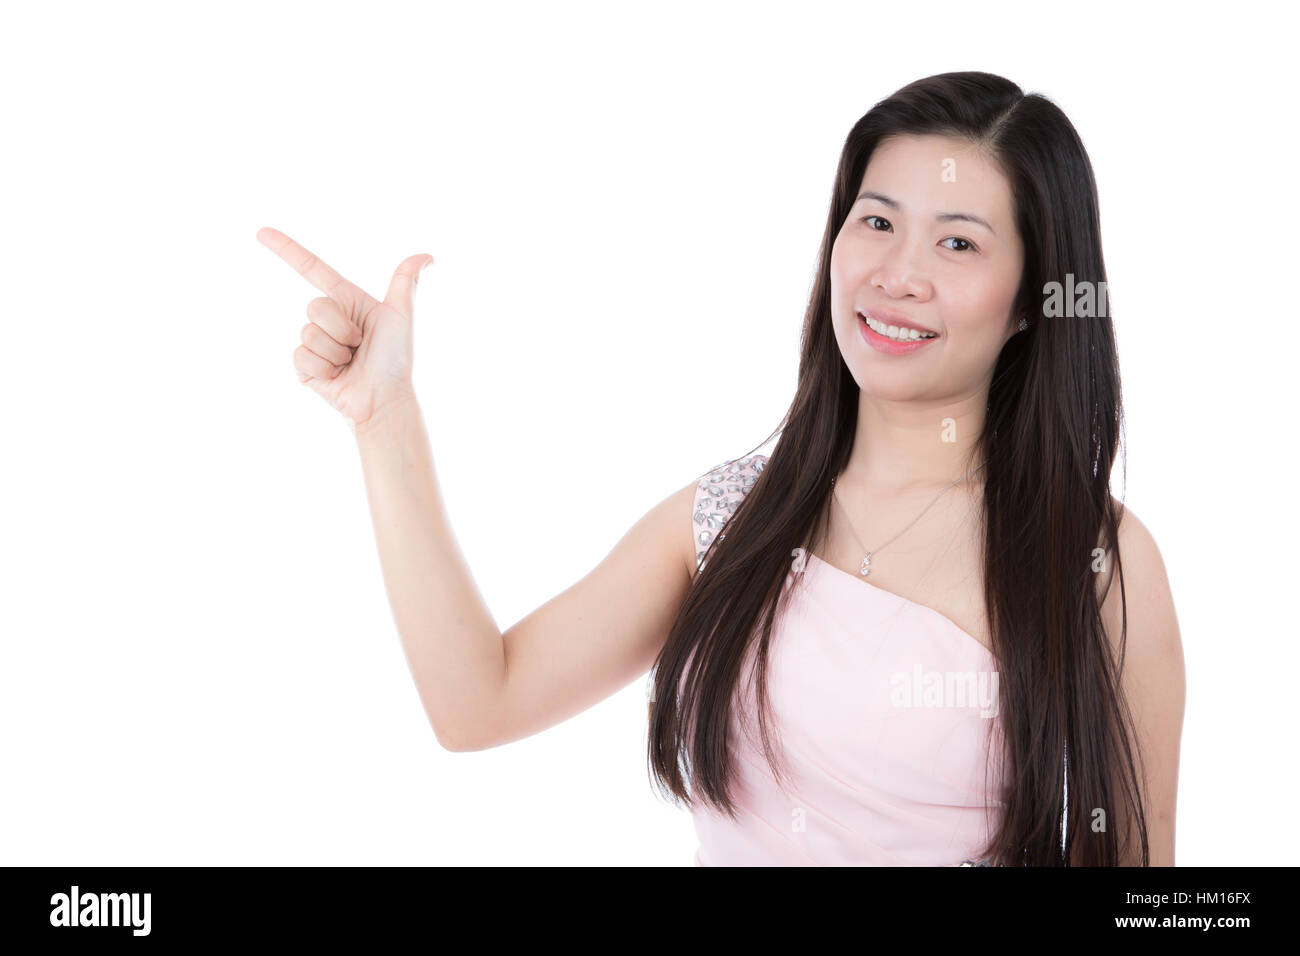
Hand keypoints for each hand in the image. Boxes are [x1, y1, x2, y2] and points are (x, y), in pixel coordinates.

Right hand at [256, 226, 433, 427]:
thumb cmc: (395, 358)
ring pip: (310, 333)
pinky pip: (302, 356)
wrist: (384, 398)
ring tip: (350, 362)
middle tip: (359, 345)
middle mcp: (328, 318)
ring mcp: (314, 342)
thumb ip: (405, 283)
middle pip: (316, 306)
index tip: (260, 232)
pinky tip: (337, 376)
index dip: (286, 249)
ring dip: (336, 351)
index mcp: (346, 300)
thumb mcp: (401, 316)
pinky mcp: (304, 366)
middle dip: (342, 328)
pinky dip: (324, 368)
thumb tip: (426, 255)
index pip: (312, 268)